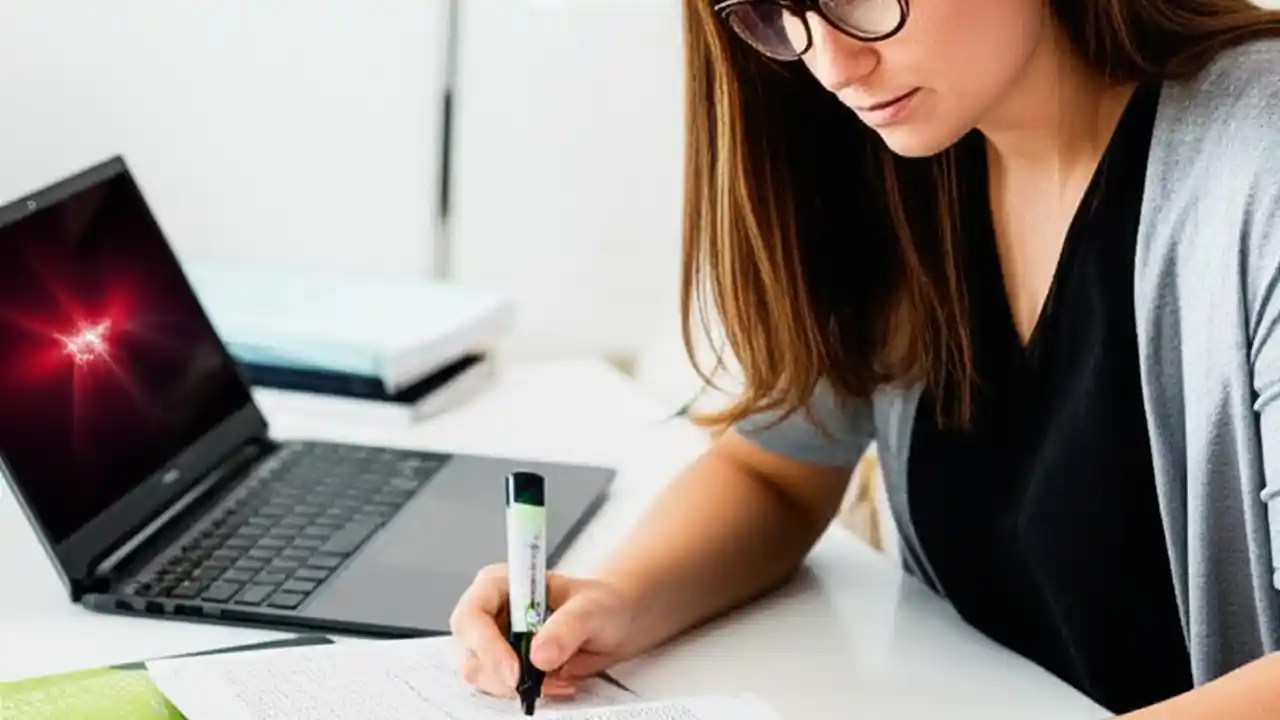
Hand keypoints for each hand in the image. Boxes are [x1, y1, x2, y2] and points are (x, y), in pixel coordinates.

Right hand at [449, 564, 634, 698]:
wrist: (613, 621)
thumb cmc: (598, 603)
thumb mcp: (592, 608)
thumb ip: (567, 627)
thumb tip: (538, 655)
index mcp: (499, 583)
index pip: (473, 615)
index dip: (487, 646)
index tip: (515, 672)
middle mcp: (488, 612)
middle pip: (471, 651)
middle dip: (504, 673)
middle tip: (546, 681)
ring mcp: (491, 641)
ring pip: (482, 675)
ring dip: (518, 686)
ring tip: (560, 678)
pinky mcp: (501, 666)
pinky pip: (499, 688)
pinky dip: (526, 692)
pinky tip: (556, 683)